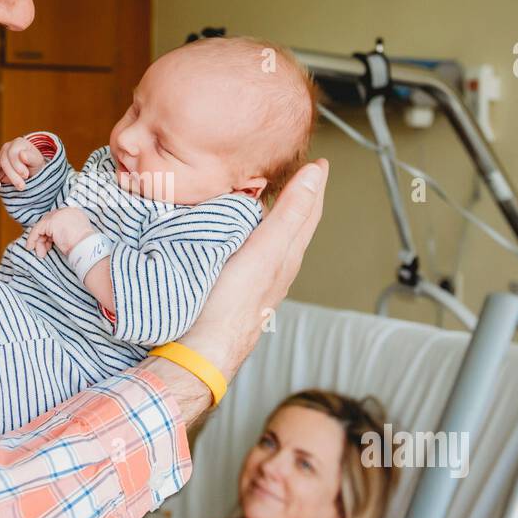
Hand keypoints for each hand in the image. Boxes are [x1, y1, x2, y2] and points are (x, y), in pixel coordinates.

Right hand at [0, 136, 46, 191]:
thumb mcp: (39, 161)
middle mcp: (5, 149)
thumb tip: (22, 154)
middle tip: (22, 186)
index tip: (26, 175)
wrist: (34, 169)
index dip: (17, 165)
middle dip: (11, 175)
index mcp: (17, 144)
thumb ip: (32, 157)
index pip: (12, 153)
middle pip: (2, 161)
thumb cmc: (36, 164)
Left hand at [24, 207, 93, 258]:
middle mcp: (67, 211)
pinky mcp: (51, 221)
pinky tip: (31, 247)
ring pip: (42, 226)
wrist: (86, 248)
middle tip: (43, 251)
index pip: (57, 220)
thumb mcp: (73, 236)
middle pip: (48, 222)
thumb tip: (50, 238)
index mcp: (74, 213)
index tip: (48, 244)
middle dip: (44, 238)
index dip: (50, 234)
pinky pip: (37, 229)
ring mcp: (58, 215)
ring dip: (39, 241)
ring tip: (41, 253)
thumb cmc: (83, 247)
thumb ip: (64, 232)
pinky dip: (33, 239)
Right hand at [177, 159, 327, 384]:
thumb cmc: (229, 305)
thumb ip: (290, 213)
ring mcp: (255, 283)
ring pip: (273, 242)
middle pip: (294, 226)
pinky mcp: (234, 291)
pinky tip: (242, 237)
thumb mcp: (265, 251)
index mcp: (285, 257)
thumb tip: (314, 175)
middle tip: (300, 173)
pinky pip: (253, 254)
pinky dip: (255, 235)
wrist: (198, 354)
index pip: (307, 212)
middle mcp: (275, 270)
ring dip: (277, 216)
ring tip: (272, 197)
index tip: (319, 162)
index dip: (314, 185)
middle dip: (299, 197)